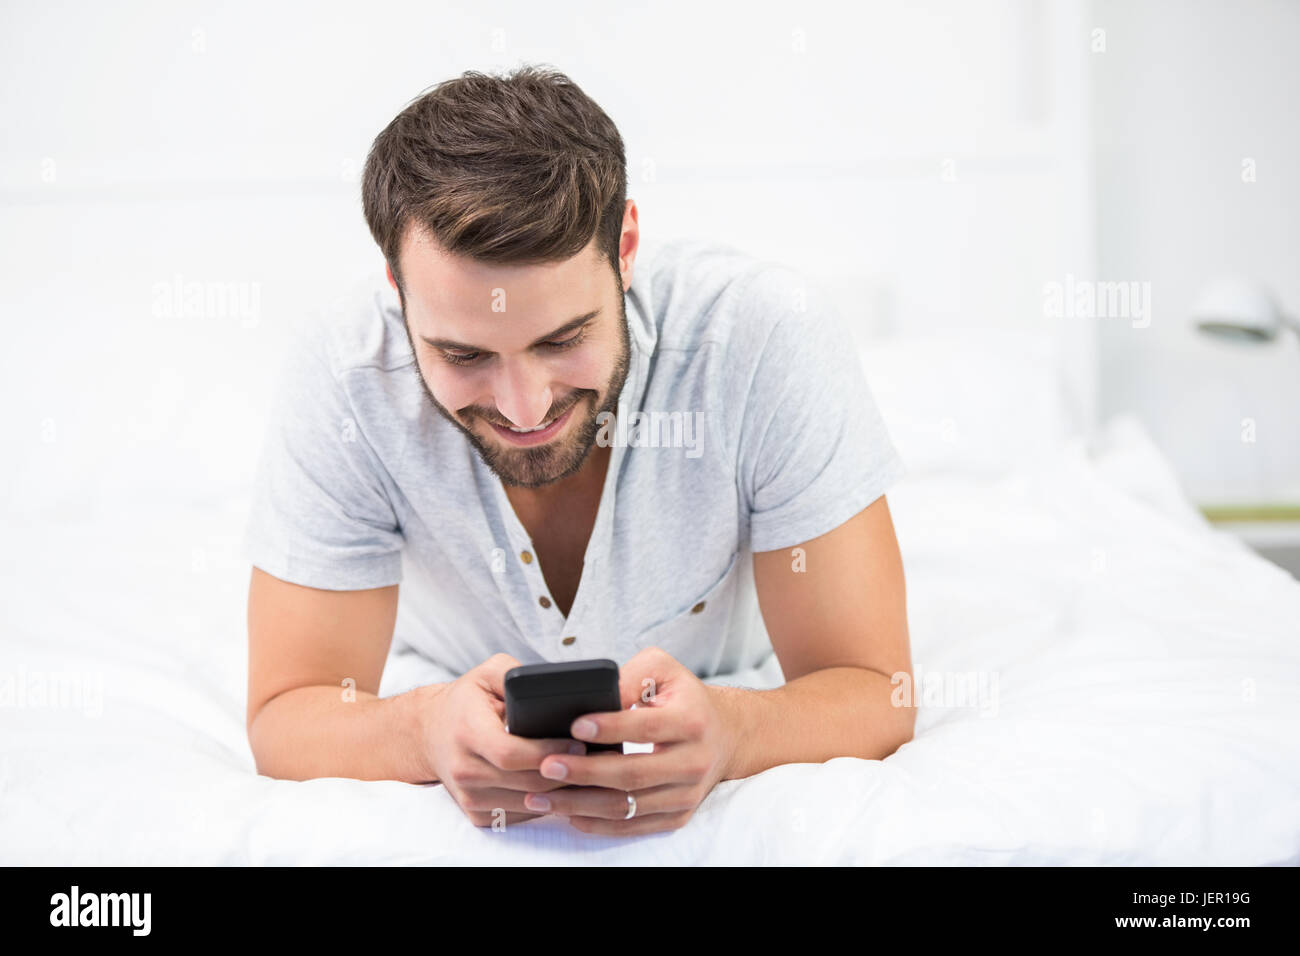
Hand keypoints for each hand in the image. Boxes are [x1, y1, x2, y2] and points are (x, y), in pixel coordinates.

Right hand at [424, 653, 587, 827]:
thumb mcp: (487, 673)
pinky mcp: (476, 814)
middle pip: (525, 782)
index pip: (510, 753)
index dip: (548, 752)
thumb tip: (552, 688)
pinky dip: (545, 804)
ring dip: (561, 794)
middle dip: (565, 774)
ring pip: (527, 803)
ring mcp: (469, 797)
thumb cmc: (465, 700)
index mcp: (467, 732)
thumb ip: (517, 675)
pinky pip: (520, 814)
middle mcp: (464, 769)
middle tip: (597, 761)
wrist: (427, 733)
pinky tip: (565, 788)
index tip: (578, 744)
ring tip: (590, 776)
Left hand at [522, 646, 738, 834]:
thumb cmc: (683, 697)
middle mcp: (694, 762)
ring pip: (628, 807)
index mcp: (691, 721)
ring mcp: (687, 794)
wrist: (726, 734)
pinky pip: (633, 826)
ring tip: (542, 797)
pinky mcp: (678, 816)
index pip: (646, 727)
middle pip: (633, 774)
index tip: (574, 726)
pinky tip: (568, 813)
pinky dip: (598, 823)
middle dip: (585, 772)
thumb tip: (595, 698)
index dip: (610, 727)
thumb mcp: (662, 670)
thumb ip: (629, 677)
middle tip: (546, 765)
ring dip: (581, 804)